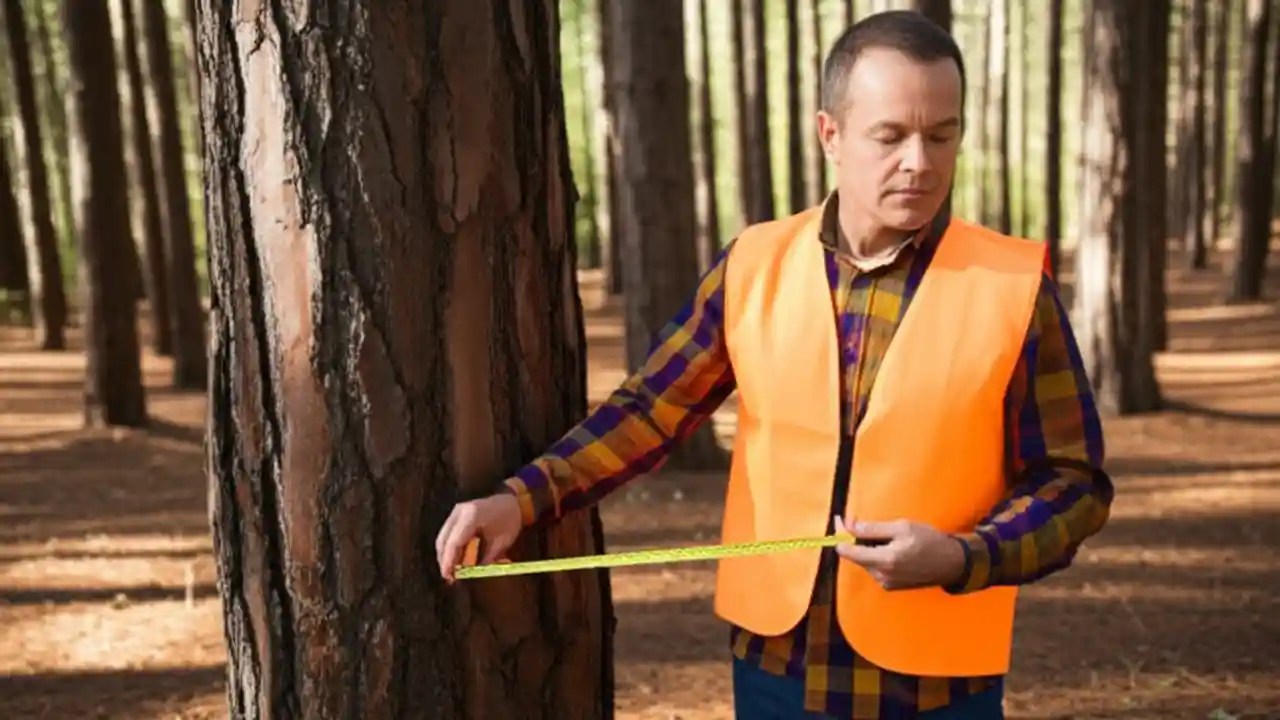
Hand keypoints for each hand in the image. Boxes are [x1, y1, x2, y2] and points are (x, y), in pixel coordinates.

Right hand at [435, 493, 522, 582]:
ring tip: (451, 572)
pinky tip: (454, 559)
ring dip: (445, 555)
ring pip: (443, 537)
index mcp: (472, 516)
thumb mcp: (502, 542)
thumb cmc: (510, 520)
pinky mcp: (456, 515)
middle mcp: (459, 512)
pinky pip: (447, 534)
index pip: (454, 542)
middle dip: (444, 560)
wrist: (511, 501)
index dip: (449, 561)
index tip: (448, 577)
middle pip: (443, 540)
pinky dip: (449, 548)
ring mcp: (456, 512)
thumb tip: (472, 575)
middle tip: (449, 578)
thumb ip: (486, 558)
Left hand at [833, 515, 965, 590]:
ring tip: (883, 535)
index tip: (840, 520)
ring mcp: (885, 583)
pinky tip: (888, 547)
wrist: (951, 563)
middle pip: (855, 556)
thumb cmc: (929, 541)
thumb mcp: (901, 527)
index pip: (847, 551)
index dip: (840, 534)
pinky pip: (874, 567)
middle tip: (856, 520)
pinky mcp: (890, 586)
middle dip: (853, 538)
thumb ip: (872, 529)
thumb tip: (848, 525)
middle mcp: (881, 576)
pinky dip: (874, 555)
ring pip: (864, 561)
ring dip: (865, 547)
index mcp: (884, 561)